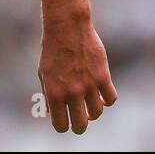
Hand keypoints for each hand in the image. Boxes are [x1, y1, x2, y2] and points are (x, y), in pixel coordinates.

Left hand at [37, 14, 117, 134]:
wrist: (67, 27)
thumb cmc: (53, 50)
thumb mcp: (44, 73)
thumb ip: (48, 95)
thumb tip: (51, 113)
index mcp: (54, 93)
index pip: (61, 125)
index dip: (62, 126)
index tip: (64, 121)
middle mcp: (72, 92)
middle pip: (81, 125)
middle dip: (79, 126)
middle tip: (79, 121)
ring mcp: (89, 85)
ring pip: (97, 113)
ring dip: (93, 112)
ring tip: (89, 104)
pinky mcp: (103, 76)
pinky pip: (111, 99)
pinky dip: (107, 100)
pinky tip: (101, 94)